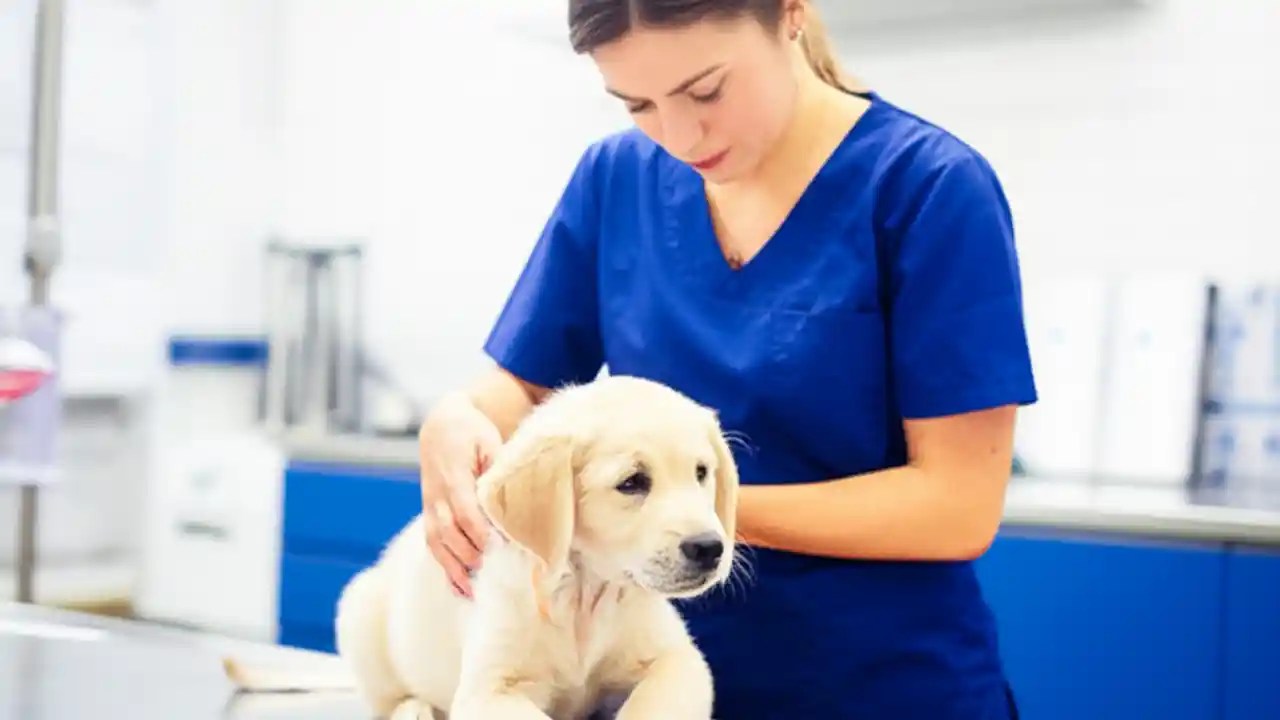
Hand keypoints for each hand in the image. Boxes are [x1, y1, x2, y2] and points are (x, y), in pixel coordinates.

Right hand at [418, 392, 503, 597]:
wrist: (441, 426)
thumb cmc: (471, 432)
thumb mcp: (489, 441)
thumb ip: (498, 467)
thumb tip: (513, 494)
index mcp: (453, 477)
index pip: (466, 513)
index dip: (481, 534)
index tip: (500, 550)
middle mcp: (437, 497)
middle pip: (451, 535)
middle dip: (471, 557)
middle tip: (496, 576)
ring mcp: (430, 508)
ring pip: (438, 545)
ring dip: (456, 570)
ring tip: (476, 593)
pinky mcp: (429, 516)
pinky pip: (433, 547)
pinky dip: (447, 570)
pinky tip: (461, 590)